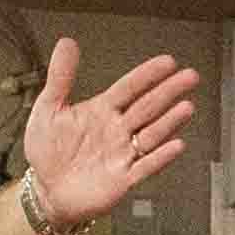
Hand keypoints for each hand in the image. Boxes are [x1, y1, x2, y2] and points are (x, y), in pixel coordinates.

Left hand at [22, 39, 201, 233]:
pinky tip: (176, 146)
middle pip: (148, 107)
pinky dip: (160, 157)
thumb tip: (66, 44)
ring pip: (152, 134)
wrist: (45, 191)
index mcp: (102, 110)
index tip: (168, 62)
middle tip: (189, 77)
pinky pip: (146, 166)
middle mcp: (117, 130)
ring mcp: (122, 154)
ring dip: (170, 122)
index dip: (147, 75)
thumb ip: (60, 77)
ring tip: (186, 108)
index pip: (129, 88)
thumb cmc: (47, 152)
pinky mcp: (123, 178)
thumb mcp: (48, 109)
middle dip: (169, 92)